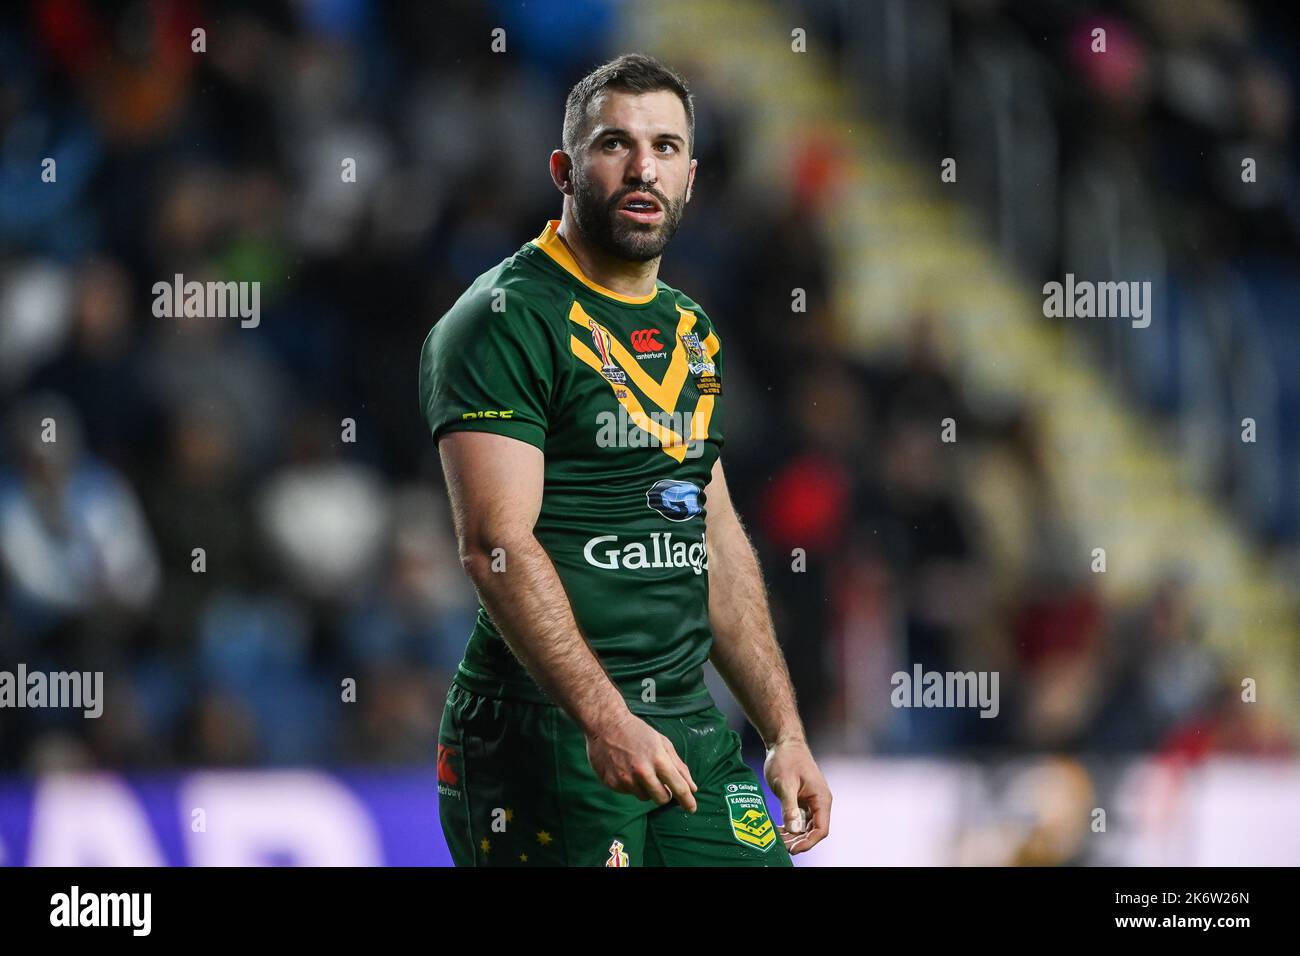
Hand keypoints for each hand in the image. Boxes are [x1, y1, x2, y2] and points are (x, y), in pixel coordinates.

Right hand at [586, 711, 698, 811]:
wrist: (606, 724)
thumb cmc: (638, 732)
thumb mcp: (662, 743)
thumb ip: (679, 766)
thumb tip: (693, 788)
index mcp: (658, 759)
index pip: (678, 787)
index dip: (687, 800)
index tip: (692, 808)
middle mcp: (642, 771)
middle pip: (662, 799)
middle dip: (665, 794)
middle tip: (661, 783)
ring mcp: (625, 778)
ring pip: (644, 797)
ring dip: (646, 788)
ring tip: (638, 769)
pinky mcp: (612, 783)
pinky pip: (628, 792)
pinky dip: (630, 784)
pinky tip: (625, 768)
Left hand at [764, 737, 830, 853]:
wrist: (783, 742)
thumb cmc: (786, 759)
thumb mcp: (785, 783)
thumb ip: (790, 807)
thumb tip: (794, 830)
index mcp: (821, 799)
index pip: (821, 829)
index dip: (808, 842)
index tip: (793, 849)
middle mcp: (819, 802)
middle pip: (814, 831)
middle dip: (799, 841)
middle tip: (780, 847)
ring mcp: (811, 801)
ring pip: (806, 827)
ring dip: (794, 836)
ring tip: (777, 840)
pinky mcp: (802, 800)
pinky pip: (799, 819)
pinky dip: (790, 827)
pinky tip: (778, 830)